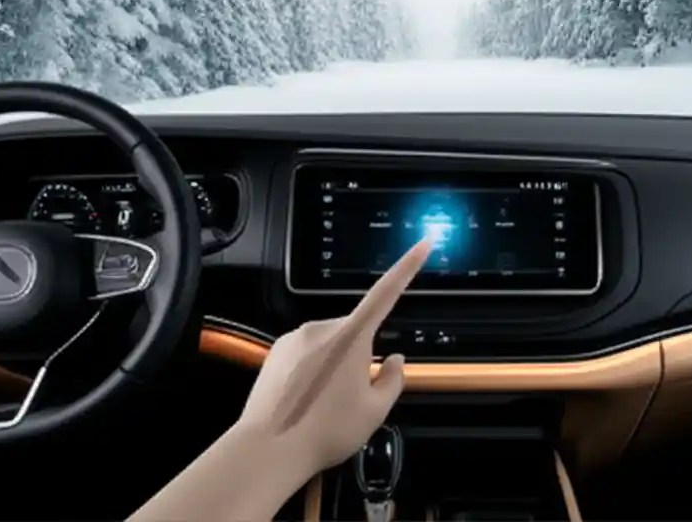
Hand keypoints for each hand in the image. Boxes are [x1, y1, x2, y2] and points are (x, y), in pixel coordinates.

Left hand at [236, 238, 432, 470]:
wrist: (269, 448)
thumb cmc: (327, 431)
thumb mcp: (375, 412)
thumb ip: (392, 380)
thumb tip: (394, 360)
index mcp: (351, 337)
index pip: (387, 293)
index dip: (407, 267)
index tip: (423, 243)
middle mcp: (322, 328)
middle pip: (355, 334)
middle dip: (359, 358)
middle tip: (351, 400)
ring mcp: (295, 338)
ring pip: (329, 346)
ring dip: (333, 366)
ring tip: (323, 407)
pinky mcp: (276, 350)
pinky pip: (305, 354)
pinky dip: (311, 372)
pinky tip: (304, 401)